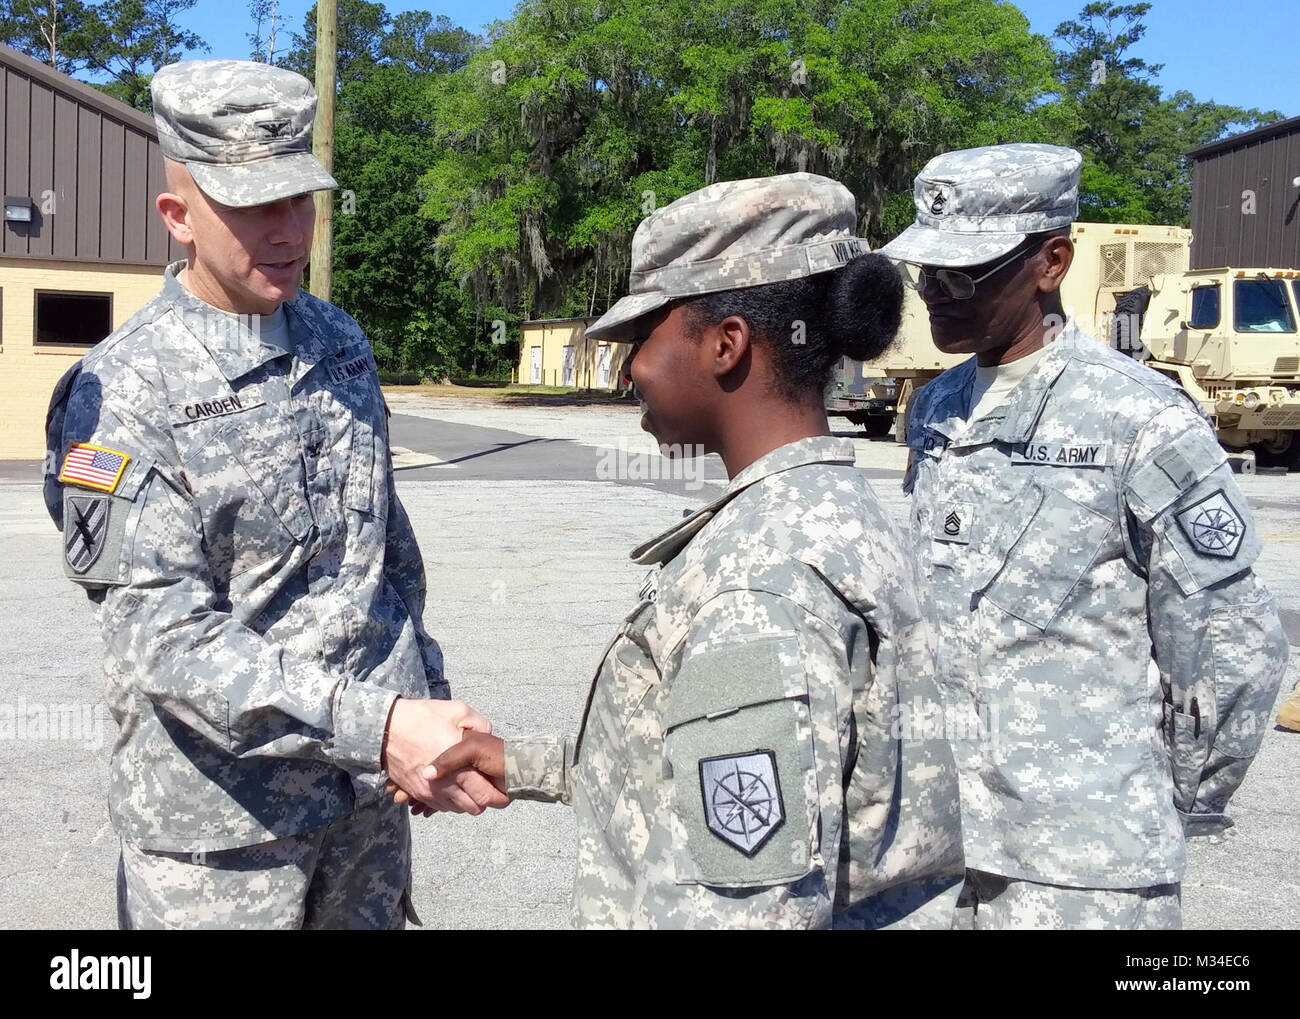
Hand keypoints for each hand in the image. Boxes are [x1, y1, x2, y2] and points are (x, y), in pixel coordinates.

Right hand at [382, 698, 506, 813]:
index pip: (485, 797)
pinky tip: (450, 783)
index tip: (500, 784)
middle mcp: (445, 786)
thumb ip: (480, 724)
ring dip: (464, 800)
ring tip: (467, 782)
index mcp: (459, 769)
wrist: (385, 727)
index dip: (497, 794)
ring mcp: (429, 792)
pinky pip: (438, 805)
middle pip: (473, 808)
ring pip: (456, 809)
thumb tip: (489, 735)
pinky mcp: (417, 792)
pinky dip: (447, 800)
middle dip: (482, 799)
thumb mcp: (458, 711)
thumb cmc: (423, 717)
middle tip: (484, 783)